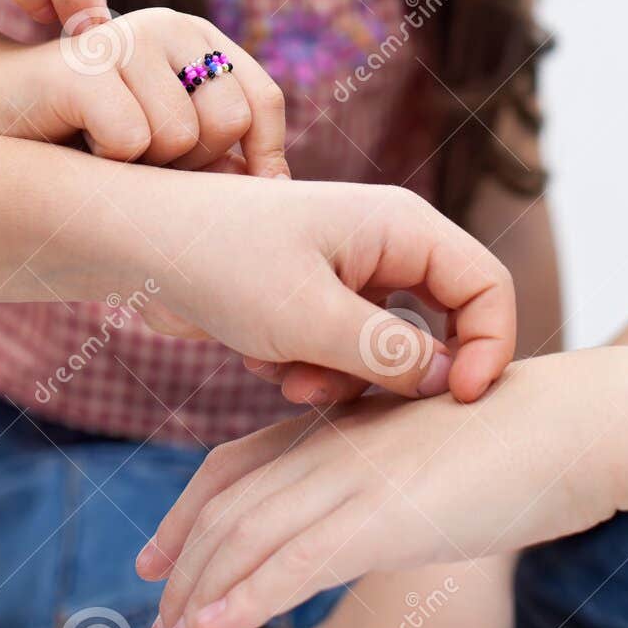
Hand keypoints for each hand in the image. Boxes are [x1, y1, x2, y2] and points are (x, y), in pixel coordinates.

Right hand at [0, 5, 290, 175]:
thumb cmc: (89, 138)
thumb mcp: (166, 141)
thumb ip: (218, 153)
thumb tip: (279, 190)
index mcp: (198, 38)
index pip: (261, 100)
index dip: (260, 158)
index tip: (236, 197)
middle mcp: (169, 25)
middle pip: (228, 120)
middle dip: (192, 162)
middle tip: (144, 158)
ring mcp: (125, 38)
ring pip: (180, 136)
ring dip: (145, 167)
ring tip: (108, 148)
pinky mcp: (86, 65)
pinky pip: (132, 140)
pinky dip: (107, 163)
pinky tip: (80, 143)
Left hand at [135, 178, 515, 403]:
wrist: (139, 243)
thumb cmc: (221, 263)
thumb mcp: (309, 319)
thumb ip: (389, 355)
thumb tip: (448, 383)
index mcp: (400, 225)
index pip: (488, 286)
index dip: (488, 348)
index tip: (457, 403)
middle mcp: (386, 242)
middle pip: (444, 321)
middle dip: (400, 373)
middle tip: (356, 397)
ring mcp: (351, 269)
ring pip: (389, 348)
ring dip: (345, 378)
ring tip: (288, 377)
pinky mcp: (317, 297)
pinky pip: (346, 350)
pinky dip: (315, 368)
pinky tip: (265, 361)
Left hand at [138, 350, 621, 627]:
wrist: (576, 423)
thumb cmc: (516, 441)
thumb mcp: (428, 457)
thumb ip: (384, 478)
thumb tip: (368, 517)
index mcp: (339, 426)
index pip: (235, 465)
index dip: (187, 512)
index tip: (156, 558)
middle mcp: (331, 444)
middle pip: (227, 504)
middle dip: (181, 565)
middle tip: (154, 621)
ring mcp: (353, 477)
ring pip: (247, 536)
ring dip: (197, 595)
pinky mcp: (384, 514)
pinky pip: (294, 561)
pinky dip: (243, 597)